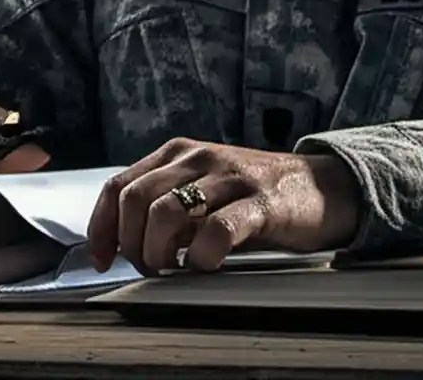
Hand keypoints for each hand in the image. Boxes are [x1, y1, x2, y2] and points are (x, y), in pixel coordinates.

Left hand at [86, 138, 360, 274]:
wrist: (320, 187)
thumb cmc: (253, 196)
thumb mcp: (202, 193)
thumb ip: (165, 209)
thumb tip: (124, 245)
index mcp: (177, 154)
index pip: (118, 185)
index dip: (102, 226)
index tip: (102, 258)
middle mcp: (198, 158)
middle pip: (136, 200)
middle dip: (131, 243)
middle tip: (147, 267)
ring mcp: (229, 177)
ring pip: (166, 213)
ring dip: (159, 252)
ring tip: (172, 269)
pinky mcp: (260, 202)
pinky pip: (217, 230)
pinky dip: (201, 255)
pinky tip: (205, 264)